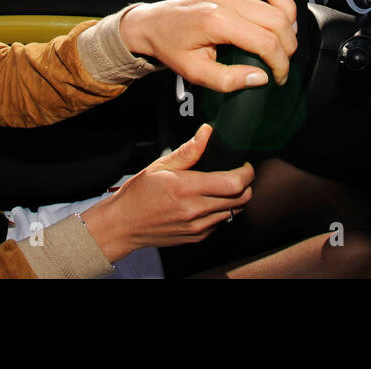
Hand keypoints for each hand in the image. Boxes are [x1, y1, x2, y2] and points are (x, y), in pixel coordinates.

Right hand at [80, 124, 252, 261]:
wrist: (123, 225)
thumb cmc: (138, 195)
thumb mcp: (161, 166)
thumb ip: (188, 151)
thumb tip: (206, 132)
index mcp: (186, 188)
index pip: (234, 183)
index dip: (246, 172)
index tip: (244, 165)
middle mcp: (195, 210)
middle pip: (241, 199)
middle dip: (246, 185)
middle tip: (238, 174)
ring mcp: (197, 227)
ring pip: (234, 212)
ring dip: (235, 199)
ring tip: (223, 188)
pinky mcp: (196, 237)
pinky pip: (220, 224)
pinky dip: (221, 212)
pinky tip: (209, 203)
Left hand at [118, 0, 298, 89]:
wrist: (152, 25)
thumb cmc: (171, 46)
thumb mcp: (195, 73)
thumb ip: (228, 80)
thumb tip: (260, 77)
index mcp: (218, 21)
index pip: (266, 42)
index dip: (280, 63)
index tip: (279, 76)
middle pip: (277, 17)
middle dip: (288, 43)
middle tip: (283, 59)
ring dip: (288, 11)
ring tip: (286, 31)